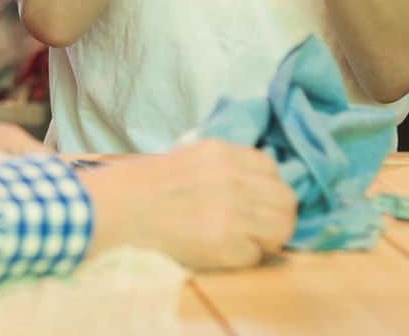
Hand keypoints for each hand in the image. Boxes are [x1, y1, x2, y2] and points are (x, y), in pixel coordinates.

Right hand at [81, 140, 296, 269]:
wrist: (121, 207)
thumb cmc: (149, 184)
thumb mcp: (190, 156)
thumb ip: (225, 165)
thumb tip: (258, 184)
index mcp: (222, 152)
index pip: (272, 169)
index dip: (268, 188)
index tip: (257, 201)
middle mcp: (233, 177)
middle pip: (286, 200)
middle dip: (277, 217)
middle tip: (257, 228)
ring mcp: (232, 210)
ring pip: (281, 229)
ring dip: (267, 239)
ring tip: (244, 242)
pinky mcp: (226, 242)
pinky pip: (257, 254)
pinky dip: (245, 257)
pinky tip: (223, 250)